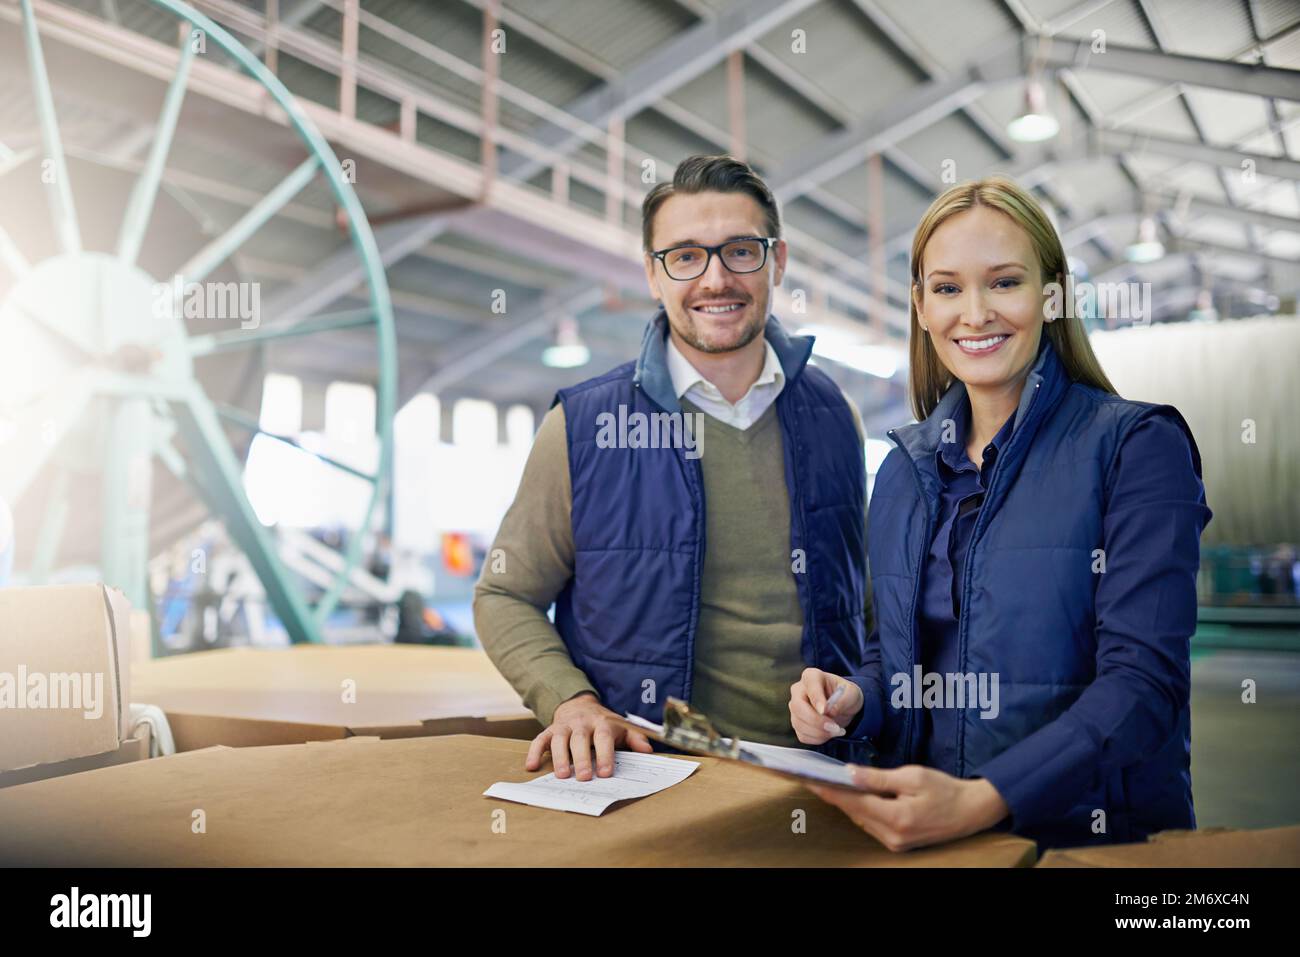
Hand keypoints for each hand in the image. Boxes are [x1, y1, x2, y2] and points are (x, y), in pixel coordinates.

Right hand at [525, 692, 653, 780]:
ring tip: (562, 776)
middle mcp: (581, 723)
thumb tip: (649, 750)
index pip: (604, 738)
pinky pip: (539, 739)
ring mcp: (564, 726)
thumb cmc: (604, 723)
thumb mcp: (622, 727)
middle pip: (580, 739)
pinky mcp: (550, 730)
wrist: (580, 705)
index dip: (605, 755)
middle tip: (584, 778)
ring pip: (559, 739)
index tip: (606, 773)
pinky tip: (531, 766)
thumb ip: (635, 739)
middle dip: (582, 758)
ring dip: (559, 757)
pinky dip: (534, 751)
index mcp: (602, 723)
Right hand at [789, 668, 863, 744]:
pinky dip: (817, 738)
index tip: (825, 711)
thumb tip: (830, 711)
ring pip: (799, 723)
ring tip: (837, 730)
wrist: (843, 706)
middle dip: (816, 721)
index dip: (816, 699)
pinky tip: (828, 733)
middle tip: (834, 728)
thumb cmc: (846, 695)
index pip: (810, 686)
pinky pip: (802, 735)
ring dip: (819, 732)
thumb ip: (843, 700)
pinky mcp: (797, 722)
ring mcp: (795, 707)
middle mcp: (799, 690)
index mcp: (811, 676)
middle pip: (798, 706)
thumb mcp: (852, 694)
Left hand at [807, 765, 1009, 851]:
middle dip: (831, 793)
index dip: (828, 789)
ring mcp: (895, 842)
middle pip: (853, 812)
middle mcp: (892, 835)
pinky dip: (859, 808)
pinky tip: (849, 795)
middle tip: (809, 776)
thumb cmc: (945, 789)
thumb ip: (878, 778)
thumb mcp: (912, 776)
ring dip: (844, 801)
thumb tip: (849, 774)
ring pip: (860, 818)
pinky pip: (871, 823)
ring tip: (823, 782)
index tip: (808, 777)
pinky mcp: (898, 843)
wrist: (972, 810)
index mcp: (896, 817)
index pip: (852, 801)